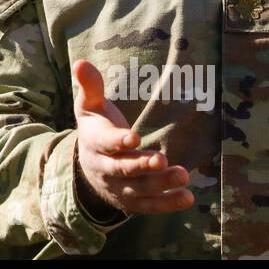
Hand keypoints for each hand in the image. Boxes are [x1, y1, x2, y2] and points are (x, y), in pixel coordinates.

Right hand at [72, 59, 194, 215]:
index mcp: (94, 143)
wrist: (89, 165)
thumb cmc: (96, 127)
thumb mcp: (89, 105)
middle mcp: (105, 168)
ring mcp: (118, 188)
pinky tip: (187, 197)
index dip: (119, 141)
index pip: (105, 143)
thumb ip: (90, 86)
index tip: (134, 137)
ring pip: (139, 189)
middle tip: (162, 161)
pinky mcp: (132, 201)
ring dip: (161, 184)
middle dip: (142, 166)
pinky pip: (150, 205)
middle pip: (123, 170)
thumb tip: (80, 62)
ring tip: (183, 175)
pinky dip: (168, 203)